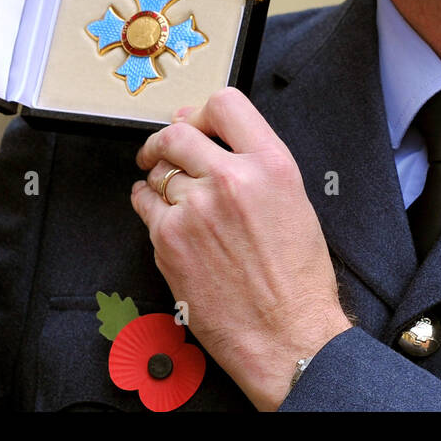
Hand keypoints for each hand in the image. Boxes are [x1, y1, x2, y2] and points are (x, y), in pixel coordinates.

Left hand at [131, 88, 351, 409]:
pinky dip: (147, 203)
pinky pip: (144, 203)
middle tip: (164, 151)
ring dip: (159, 177)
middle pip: (177, 132)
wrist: (287, 336)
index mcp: (271, 165)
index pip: (225, 104)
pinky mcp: (168, 240)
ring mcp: (195, 209)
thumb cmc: (296, 280)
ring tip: (171, 193)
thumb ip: (256, 165)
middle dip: (168, 141)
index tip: (194, 123)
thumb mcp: (295, 202)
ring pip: (158, 170)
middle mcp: (232, 180)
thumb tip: (213, 138)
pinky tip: (162, 214)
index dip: (202, 111)